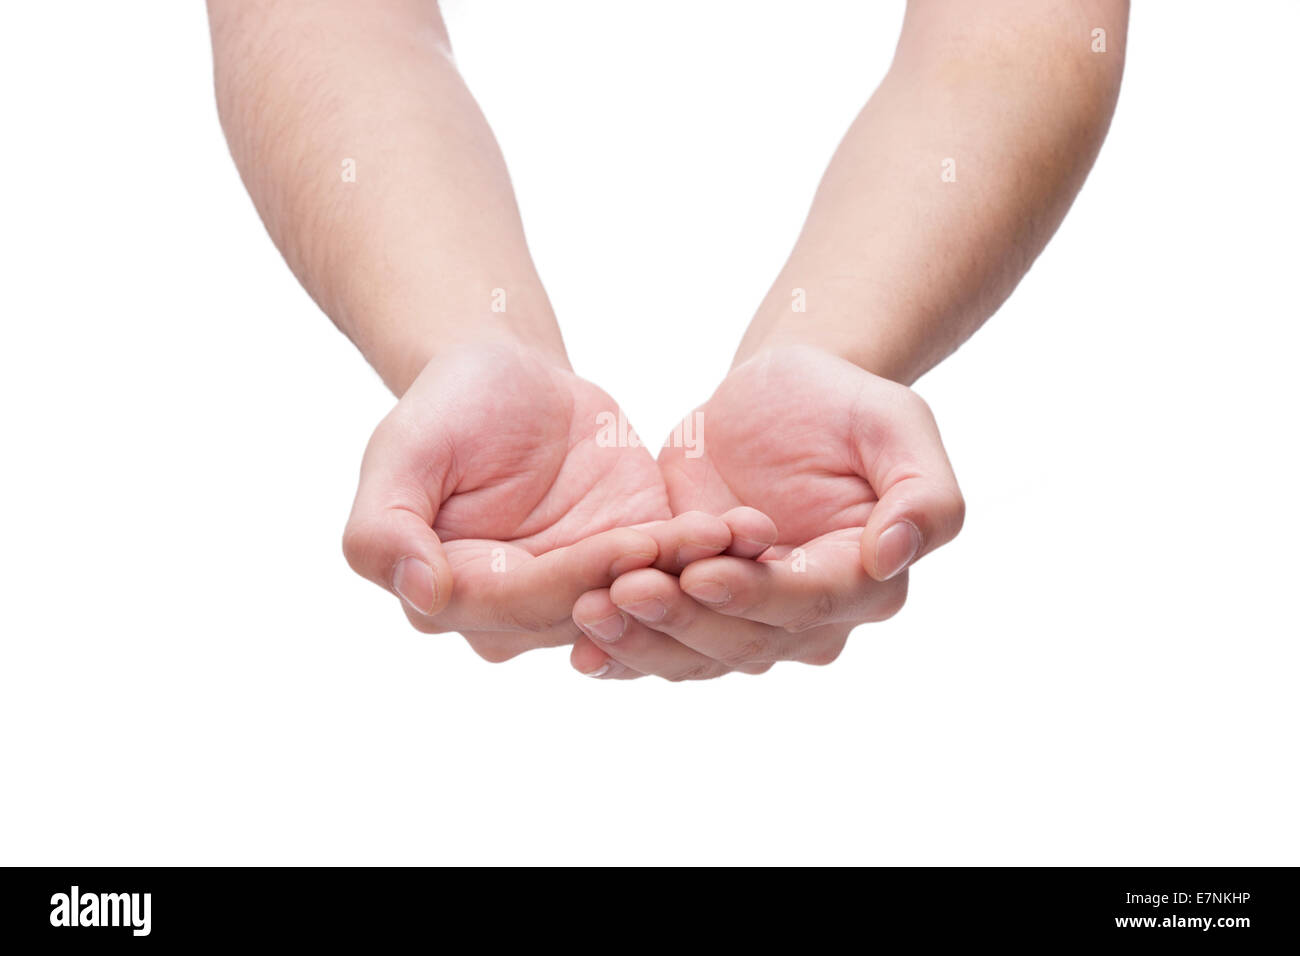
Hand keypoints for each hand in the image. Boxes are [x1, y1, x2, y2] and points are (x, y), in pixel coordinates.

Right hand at [342, 341, 768, 662]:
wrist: (508, 376)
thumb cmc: (445, 408)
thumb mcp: (400, 453)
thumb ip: (385, 529)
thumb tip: (421, 595)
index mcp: (456, 598)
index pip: (523, 604)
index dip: (579, 577)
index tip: (631, 545)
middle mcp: (519, 614)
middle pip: (593, 609)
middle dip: (654, 582)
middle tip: (710, 550)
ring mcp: (580, 590)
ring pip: (642, 598)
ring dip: (696, 573)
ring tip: (742, 538)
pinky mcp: (629, 562)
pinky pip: (674, 566)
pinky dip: (713, 550)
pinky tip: (751, 529)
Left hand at [569, 344, 964, 679]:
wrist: (780, 397)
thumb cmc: (843, 402)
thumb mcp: (897, 425)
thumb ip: (923, 494)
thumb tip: (893, 555)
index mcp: (865, 580)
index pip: (809, 603)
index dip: (755, 594)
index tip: (700, 573)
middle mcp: (812, 618)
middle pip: (746, 641)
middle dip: (683, 620)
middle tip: (621, 590)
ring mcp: (752, 620)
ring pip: (698, 654)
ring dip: (643, 640)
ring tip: (589, 608)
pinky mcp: (698, 609)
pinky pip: (661, 643)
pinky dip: (623, 650)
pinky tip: (582, 647)